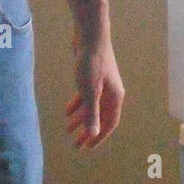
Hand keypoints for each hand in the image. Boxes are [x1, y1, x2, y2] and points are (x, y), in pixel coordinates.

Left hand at [65, 26, 123, 149]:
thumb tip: (94, 133)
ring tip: (68, 129)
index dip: (99, 136)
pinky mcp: (93, 76)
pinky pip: (86, 96)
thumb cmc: (92, 63)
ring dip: (81, 118)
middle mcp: (111, 92)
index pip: (110, 123)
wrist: (90, 36)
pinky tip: (67, 111)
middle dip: (88, 131)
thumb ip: (92, 113)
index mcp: (115, 97)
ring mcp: (102, 84)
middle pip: (100, 116)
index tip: (88, 147)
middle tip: (76, 144)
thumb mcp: (90, 91)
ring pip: (92, 106)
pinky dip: (78, 104)